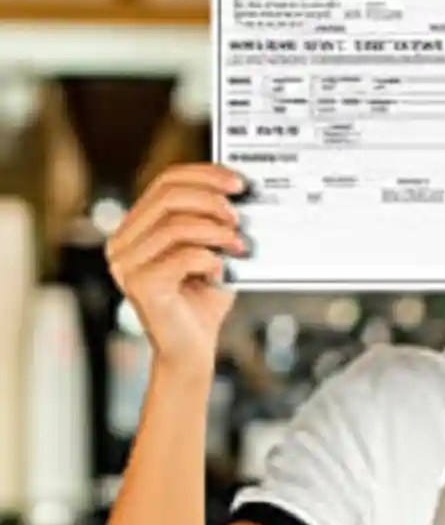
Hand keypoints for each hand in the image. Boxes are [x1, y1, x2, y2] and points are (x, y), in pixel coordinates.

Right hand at [106, 163, 248, 377]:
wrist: (192, 349)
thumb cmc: (202, 300)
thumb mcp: (212, 252)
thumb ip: (216, 223)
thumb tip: (241, 195)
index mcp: (136, 228)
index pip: (165, 182)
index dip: (203, 175)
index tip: (238, 182)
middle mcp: (122, 242)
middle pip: (168, 197)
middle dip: (211, 201)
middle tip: (239, 217)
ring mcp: (126, 264)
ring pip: (176, 226)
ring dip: (217, 232)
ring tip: (239, 245)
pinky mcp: (141, 285)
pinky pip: (183, 256)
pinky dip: (210, 259)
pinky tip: (220, 272)